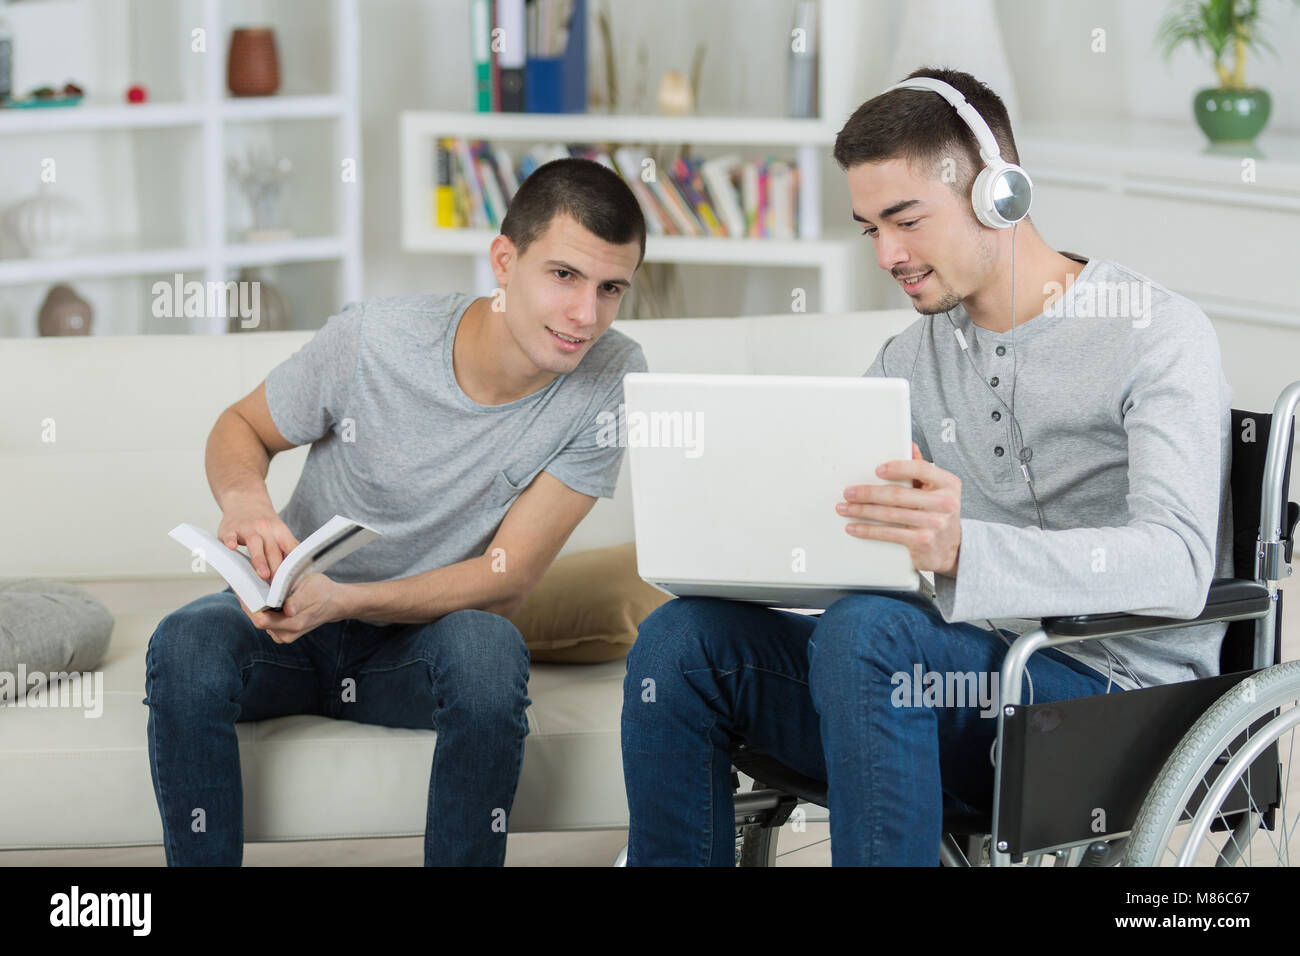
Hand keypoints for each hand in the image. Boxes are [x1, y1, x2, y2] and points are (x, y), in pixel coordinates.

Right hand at [217, 499, 299, 581]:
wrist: (245, 499)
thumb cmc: (264, 523)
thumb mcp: (280, 532)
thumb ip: (286, 549)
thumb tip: (298, 572)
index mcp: (279, 531)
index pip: (289, 548)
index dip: (291, 564)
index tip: (292, 580)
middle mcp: (264, 528)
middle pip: (273, 549)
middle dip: (277, 568)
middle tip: (279, 586)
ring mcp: (246, 527)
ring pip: (255, 543)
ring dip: (259, 559)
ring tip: (263, 575)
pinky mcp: (230, 528)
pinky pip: (230, 535)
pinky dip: (231, 541)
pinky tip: (231, 548)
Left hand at [236, 573, 347, 643]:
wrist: (334, 602)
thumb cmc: (322, 592)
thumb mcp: (311, 589)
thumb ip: (298, 601)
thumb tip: (289, 609)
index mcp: (293, 624)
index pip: (260, 619)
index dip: (248, 605)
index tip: (242, 589)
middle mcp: (285, 634)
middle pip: (257, 620)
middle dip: (249, 602)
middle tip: (243, 583)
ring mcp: (283, 634)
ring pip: (259, 620)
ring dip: (254, 605)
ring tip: (251, 588)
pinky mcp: (281, 631)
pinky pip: (265, 621)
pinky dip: (261, 609)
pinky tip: (261, 596)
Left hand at [837, 441, 962, 576]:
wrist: (950, 548)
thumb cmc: (938, 513)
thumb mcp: (937, 489)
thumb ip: (922, 469)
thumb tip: (909, 446)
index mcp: (948, 484)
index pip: (921, 469)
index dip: (897, 468)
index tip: (876, 470)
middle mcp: (945, 503)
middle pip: (899, 494)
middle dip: (869, 493)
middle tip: (848, 492)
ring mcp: (934, 524)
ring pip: (890, 514)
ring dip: (863, 511)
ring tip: (845, 508)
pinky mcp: (923, 541)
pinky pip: (890, 534)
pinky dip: (868, 530)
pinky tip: (854, 527)